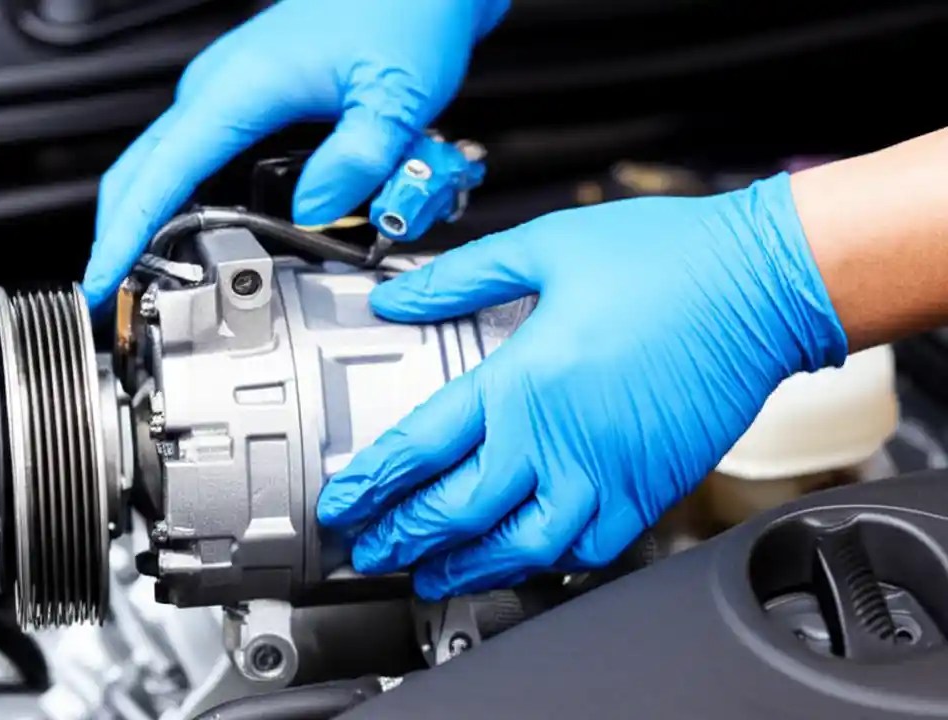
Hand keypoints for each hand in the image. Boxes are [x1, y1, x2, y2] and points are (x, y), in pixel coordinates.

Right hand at [82, 0, 509, 305]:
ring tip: (146, 272)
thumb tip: (312, 213)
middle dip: (120, 234)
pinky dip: (179, 193)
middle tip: (113, 293)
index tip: (99, 280)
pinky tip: (192, 225)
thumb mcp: (397, 97)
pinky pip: (194, 151)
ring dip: (148, 215)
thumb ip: (355, 163)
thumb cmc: (405, 10)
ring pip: (164, 161)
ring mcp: (228, 86)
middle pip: (141, 169)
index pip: (160, 174)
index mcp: (241, 86)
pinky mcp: (247, 92)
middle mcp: (220, 84)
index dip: (126, 236)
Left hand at [315, 172, 848, 599]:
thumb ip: (460, 278)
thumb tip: (398, 297)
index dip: (373, 484)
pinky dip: (547, 563)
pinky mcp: (651, 488)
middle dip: (403, 538)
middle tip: (369, 550)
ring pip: (522, 547)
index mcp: (524, 379)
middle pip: (460, 511)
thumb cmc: (666, 259)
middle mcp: (560, 438)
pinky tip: (522, 559)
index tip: (343, 504)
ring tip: (430, 574)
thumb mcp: (544, 247)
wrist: (762, 282)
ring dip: (466, 566)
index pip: (423, 446)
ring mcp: (608, 472)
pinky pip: (591, 549)